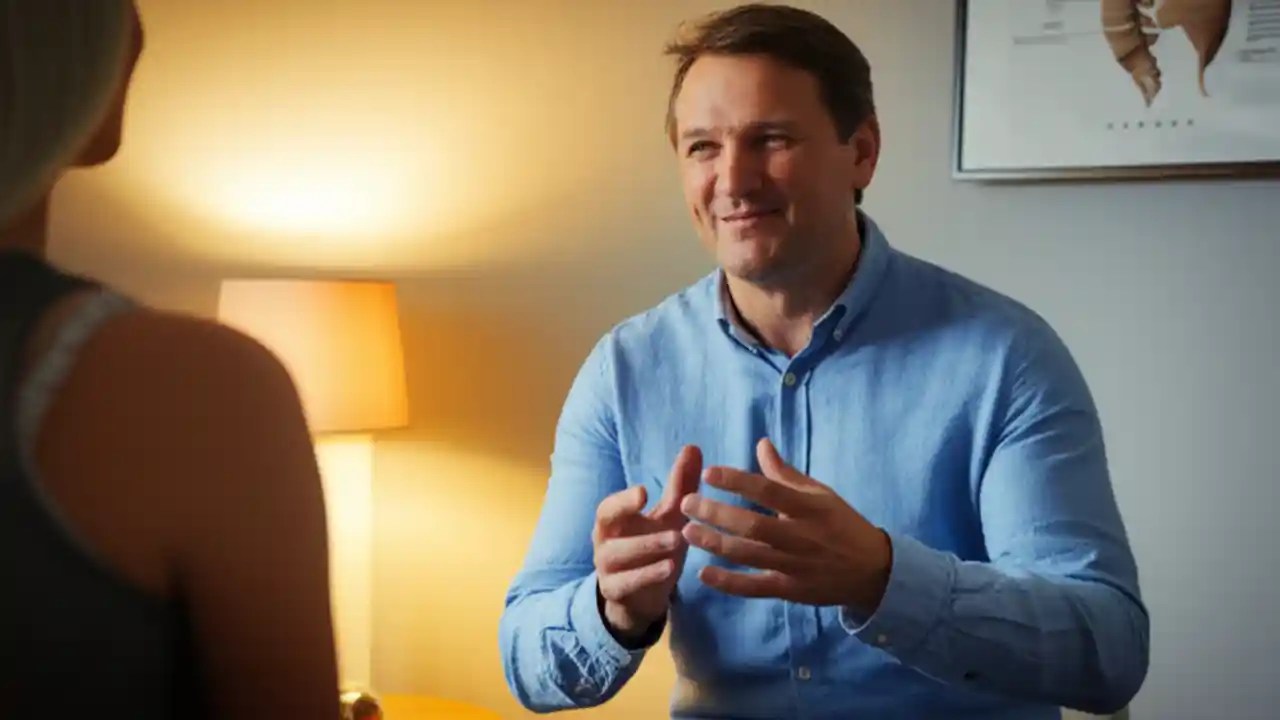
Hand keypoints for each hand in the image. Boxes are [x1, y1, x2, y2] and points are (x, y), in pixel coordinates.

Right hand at [593, 445, 701, 641]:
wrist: (640, 597)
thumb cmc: (653, 548)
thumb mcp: (668, 517)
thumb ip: (680, 485)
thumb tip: (693, 447)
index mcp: (613, 520)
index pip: (610, 505)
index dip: (624, 499)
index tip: (644, 491)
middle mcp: (604, 541)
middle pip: (604, 525)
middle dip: (627, 515)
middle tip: (657, 510)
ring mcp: (607, 568)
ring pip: (617, 555)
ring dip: (647, 546)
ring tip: (677, 540)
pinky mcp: (616, 591)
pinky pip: (627, 583)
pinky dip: (647, 575)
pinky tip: (670, 568)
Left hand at [680, 438, 891, 614]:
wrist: (872, 571)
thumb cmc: (842, 525)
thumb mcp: (821, 494)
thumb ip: (786, 474)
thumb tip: (761, 444)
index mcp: (809, 508)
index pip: (769, 491)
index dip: (737, 481)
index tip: (709, 473)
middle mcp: (800, 537)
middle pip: (752, 526)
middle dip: (716, 514)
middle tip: (687, 503)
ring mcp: (794, 566)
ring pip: (748, 555)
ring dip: (715, 544)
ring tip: (686, 532)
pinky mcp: (789, 590)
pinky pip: (755, 588)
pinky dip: (729, 583)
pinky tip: (703, 574)